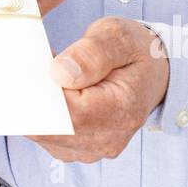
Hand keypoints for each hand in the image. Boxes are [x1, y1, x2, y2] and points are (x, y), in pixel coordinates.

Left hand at [29, 17, 169, 162]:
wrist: (152, 74)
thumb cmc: (134, 51)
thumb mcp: (118, 36)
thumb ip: (91, 52)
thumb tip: (59, 72)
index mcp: (121, 111)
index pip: (66, 110)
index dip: (43, 87)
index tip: (40, 59)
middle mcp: (106, 139)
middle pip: (49, 127)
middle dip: (35, 95)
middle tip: (39, 63)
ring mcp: (91, 149)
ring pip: (42, 134)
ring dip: (36, 104)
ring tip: (49, 76)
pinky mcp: (77, 150)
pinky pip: (45, 136)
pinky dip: (41, 113)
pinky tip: (51, 92)